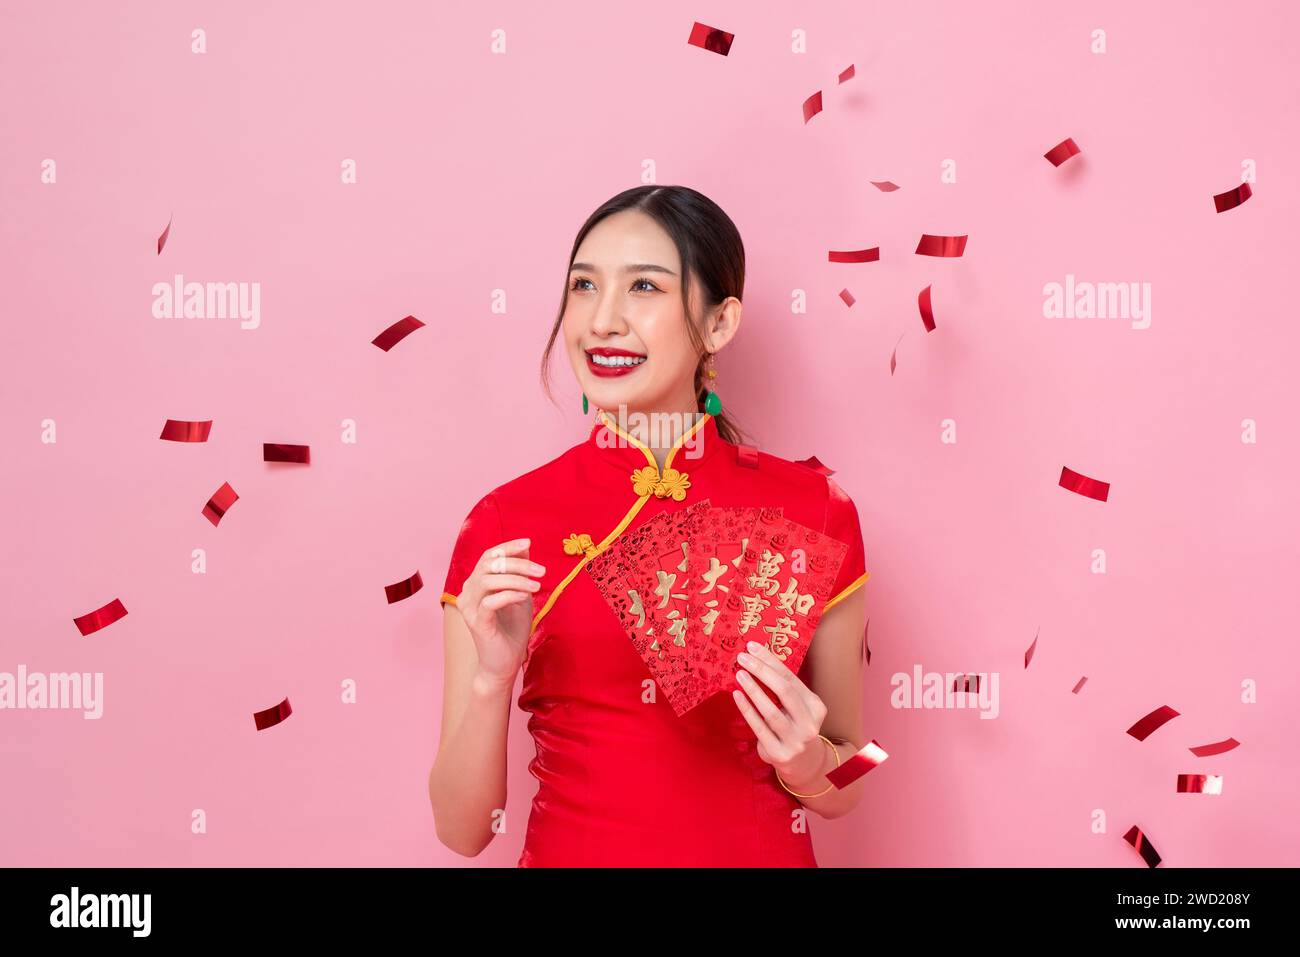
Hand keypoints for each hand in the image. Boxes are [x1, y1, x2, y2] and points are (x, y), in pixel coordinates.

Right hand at [455, 538, 545, 684]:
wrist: (504, 663)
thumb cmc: (512, 629)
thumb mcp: (520, 594)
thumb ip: (520, 573)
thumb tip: (526, 547)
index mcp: (476, 583)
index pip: (489, 556)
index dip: (508, 547)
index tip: (528, 543)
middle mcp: (468, 592)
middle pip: (489, 565)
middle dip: (518, 564)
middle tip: (541, 571)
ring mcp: (469, 608)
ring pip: (488, 580)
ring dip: (516, 579)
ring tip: (536, 586)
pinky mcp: (476, 623)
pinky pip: (490, 602)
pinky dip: (510, 595)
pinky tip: (526, 597)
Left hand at [732, 640, 829, 789]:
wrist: (804, 764)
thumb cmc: (795, 726)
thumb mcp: (799, 708)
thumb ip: (784, 689)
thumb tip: (757, 658)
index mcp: (816, 706)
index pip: (791, 679)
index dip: (771, 661)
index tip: (752, 647)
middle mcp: (809, 723)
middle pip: (784, 691)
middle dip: (762, 671)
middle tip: (742, 657)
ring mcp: (795, 740)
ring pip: (772, 711)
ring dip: (753, 690)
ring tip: (739, 674)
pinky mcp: (779, 753)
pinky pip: (759, 728)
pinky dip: (747, 710)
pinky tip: (737, 695)